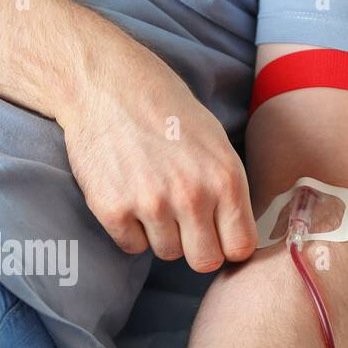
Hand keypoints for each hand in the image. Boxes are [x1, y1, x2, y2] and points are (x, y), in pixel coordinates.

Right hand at [56, 49, 257, 271]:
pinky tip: (128, 196)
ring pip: (166, 253)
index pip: (240, 248)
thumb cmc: (165, 109)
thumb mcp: (216, 142)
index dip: (227, 244)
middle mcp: (192, 196)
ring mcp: (151, 205)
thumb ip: (228, 189)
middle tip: (182, 222)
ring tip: (151, 197)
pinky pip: (131, 246)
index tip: (216, 234)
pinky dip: (130, 229)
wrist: (108, 86)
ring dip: (160, 234)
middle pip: (204, 261)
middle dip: (195, 246)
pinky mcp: (113, 209)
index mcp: (225, 179)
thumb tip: (237, 234)